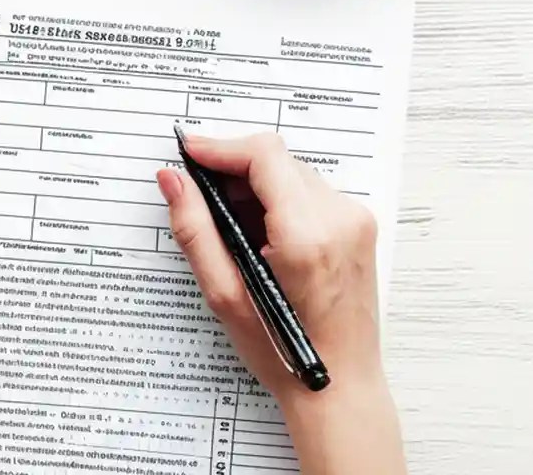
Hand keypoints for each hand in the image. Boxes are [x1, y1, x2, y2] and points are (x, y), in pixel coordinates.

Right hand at [156, 133, 405, 474]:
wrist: (340, 385)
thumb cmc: (284, 351)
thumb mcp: (224, 294)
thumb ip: (195, 230)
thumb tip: (173, 182)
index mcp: (306, 236)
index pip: (263, 156)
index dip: (220, 147)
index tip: (189, 154)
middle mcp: (339, 219)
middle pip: (277, 160)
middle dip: (234, 171)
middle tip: (203, 203)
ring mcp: (355, 221)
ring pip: (292, 173)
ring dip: (257, 187)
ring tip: (236, 233)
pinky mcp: (359, 227)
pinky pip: (310, 192)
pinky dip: (279, 201)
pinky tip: (263, 238)